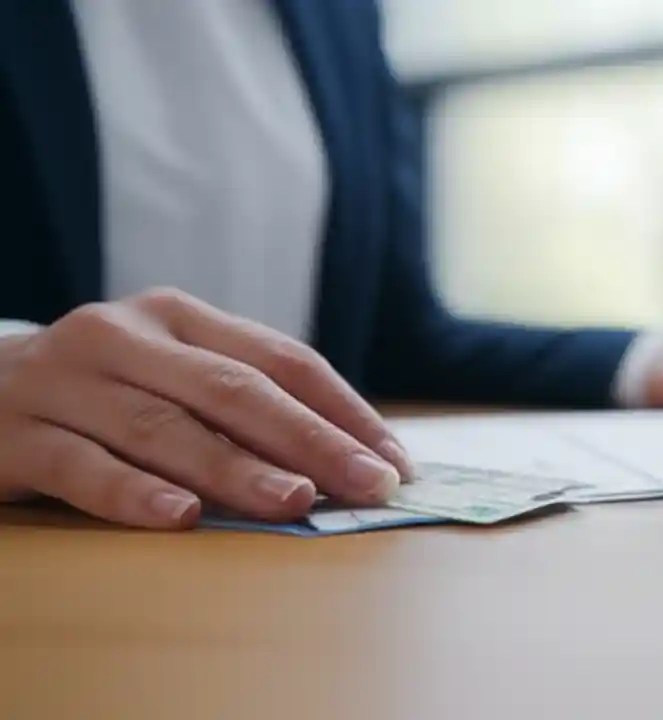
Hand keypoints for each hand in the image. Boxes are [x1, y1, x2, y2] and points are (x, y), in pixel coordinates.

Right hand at [0, 288, 412, 528]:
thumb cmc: (101, 391)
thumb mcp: (169, 374)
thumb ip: (241, 404)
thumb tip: (350, 459)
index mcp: (180, 317)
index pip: (282, 359)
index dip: (344, 411)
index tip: (395, 462)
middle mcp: (125, 336)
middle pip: (233, 390)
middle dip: (311, 440)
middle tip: (368, 485)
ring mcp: (66, 382)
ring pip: (163, 427)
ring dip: (236, 469)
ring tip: (295, 501)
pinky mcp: (13, 434)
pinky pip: (81, 467)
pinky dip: (132, 493)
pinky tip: (179, 518)